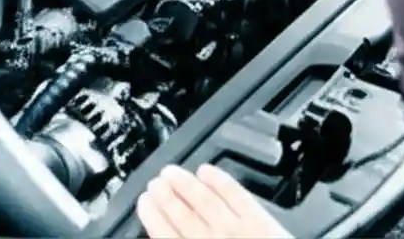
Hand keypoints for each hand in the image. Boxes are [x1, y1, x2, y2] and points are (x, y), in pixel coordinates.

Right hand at [138, 164, 291, 238]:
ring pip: (203, 200)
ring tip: (172, 173)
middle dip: (164, 196)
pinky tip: (206, 172)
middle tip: (155, 183)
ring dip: (184, 184)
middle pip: (181, 214)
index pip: (166, 235)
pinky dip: (218, 181)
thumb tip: (165, 236)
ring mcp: (236, 230)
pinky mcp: (259, 220)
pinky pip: (234, 194)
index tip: (144, 203)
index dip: (152, 216)